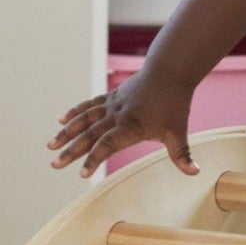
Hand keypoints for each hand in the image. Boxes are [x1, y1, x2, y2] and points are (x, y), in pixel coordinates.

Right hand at [47, 70, 197, 179]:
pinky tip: (61, 119)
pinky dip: (75, 112)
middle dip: (71, 151)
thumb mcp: (179, 130)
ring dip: (67, 132)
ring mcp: (112, 104)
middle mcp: (117, 115)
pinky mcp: (112, 97)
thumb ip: (182, 154)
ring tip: (50, 144)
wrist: (170, 71)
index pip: (107, 145)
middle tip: (54, 165)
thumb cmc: (175, 102)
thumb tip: (195, 173)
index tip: (82, 173)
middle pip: (90, 134)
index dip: (93, 159)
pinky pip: (90, 105)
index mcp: (131, 126)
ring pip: (84, 119)